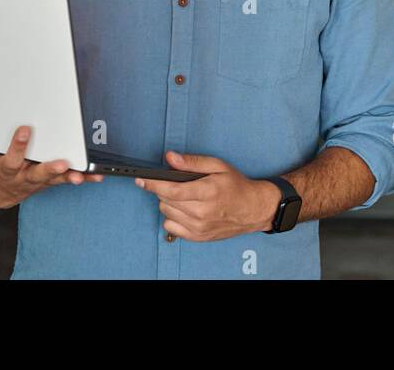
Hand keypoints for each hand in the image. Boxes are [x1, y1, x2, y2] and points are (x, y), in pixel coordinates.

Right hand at [0, 123, 102, 208]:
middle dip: (48, 169)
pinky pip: (63, 181)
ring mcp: (34, 182)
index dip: (16, 147)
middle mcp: (19, 180)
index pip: (8, 161)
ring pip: (52, 180)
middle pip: (34, 175)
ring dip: (68, 177)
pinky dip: (80, 178)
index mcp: (0, 173)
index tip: (25, 130)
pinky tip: (95, 177)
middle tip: (61, 162)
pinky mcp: (46, 182)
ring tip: (83, 174)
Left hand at [135, 152, 281, 241]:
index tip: (141, 179)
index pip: (171, 190)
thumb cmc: (236, 186)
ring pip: (166, 213)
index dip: (153, 184)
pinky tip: (184, 210)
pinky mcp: (197, 237)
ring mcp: (199, 227)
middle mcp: (202, 212)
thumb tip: (170, 157)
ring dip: (168, 203)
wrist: (253, 209)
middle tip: (173, 183)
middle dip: (163, 189)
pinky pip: (170, 227)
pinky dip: (172, 217)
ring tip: (183, 196)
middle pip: (166, 201)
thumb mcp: (218, 166)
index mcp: (208, 191)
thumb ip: (192, 162)